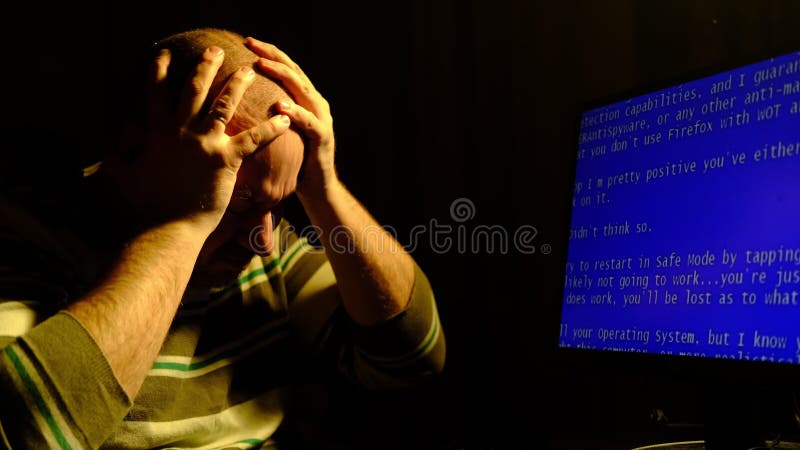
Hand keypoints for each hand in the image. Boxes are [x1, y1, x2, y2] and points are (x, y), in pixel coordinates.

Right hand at [105, 46, 290, 232]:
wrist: (170, 227)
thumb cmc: (148, 205)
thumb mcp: (124, 175)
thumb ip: (118, 155)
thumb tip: (109, 143)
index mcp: (157, 133)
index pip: (156, 94)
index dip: (159, 72)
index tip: (164, 54)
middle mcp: (181, 132)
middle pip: (194, 90)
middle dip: (205, 66)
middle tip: (216, 51)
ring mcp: (204, 144)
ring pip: (223, 105)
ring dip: (237, 84)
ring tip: (249, 71)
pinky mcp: (226, 159)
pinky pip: (253, 138)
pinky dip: (271, 128)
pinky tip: (284, 118)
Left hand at [245, 37, 336, 199]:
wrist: (317, 188)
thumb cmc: (293, 159)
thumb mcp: (277, 131)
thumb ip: (267, 114)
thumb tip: (236, 101)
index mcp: (303, 99)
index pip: (285, 68)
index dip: (267, 52)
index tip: (245, 41)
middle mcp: (315, 103)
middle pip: (293, 71)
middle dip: (272, 56)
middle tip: (250, 45)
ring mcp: (321, 119)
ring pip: (302, 90)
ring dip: (281, 75)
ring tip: (262, 65)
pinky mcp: (323, 138)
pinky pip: (309, 122)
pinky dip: (295, 112)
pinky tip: (281, 105)